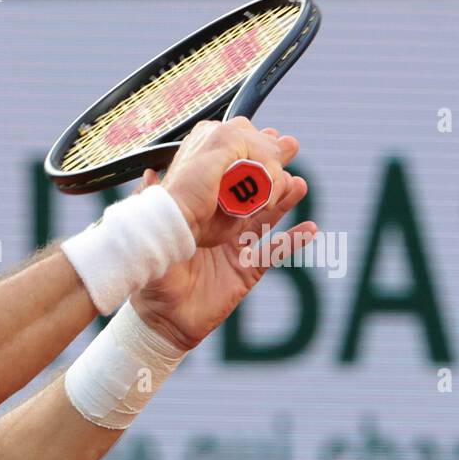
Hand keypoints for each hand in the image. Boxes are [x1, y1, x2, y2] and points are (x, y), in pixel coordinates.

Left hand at [130, 143, 317, 352]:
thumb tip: (148, 173)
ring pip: (266, 217)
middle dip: (272, 169)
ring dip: (284, 199)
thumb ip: (150, 206)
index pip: (223, 180)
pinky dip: (293, 242)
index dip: (241, 159)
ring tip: (298, 184)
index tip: (258, 137)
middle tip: (290, 146)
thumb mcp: (149, 240)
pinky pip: (275, 254)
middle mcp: (219, 227)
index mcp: (198, 215)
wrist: (159, 323)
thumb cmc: (150, 279)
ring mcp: (236, 248)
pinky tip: (310, 229)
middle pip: (252, 192)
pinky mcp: (246, 272)